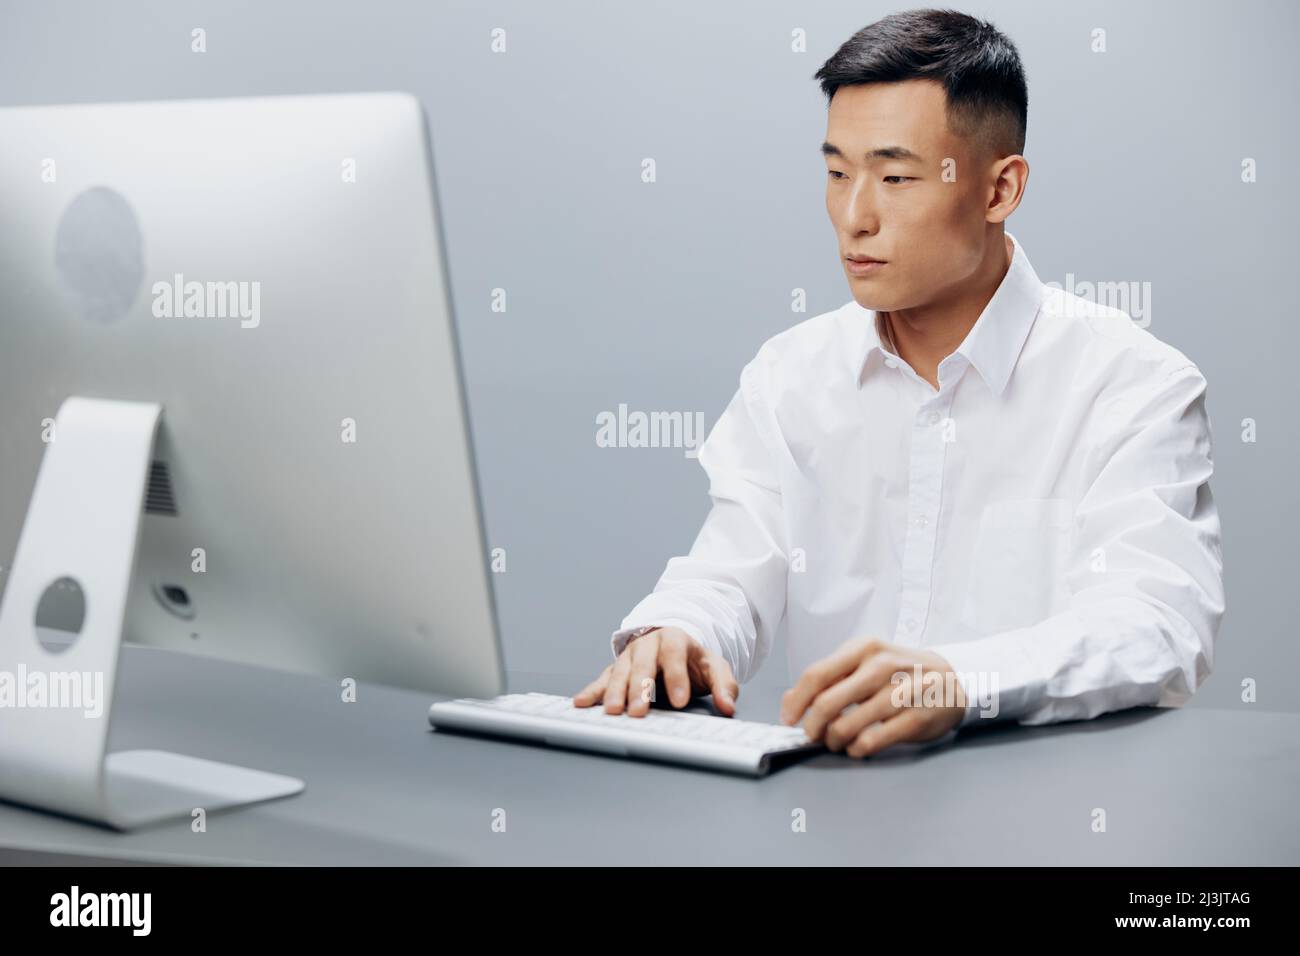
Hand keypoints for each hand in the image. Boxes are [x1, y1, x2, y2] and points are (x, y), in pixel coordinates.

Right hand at [573, 626, 738, 717]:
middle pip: (642, 663)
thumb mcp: (715, 667)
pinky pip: (602, 679)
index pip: (674, 654)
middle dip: (639, 687)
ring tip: (612, 711)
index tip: (680, 700)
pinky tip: (582, 702)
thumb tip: (728, 707)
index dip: (676, 676)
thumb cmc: (693, 660)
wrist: (673, 645)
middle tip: (639, 711)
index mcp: (674, 639)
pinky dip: (592, 691)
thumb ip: (724, 685)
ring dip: (614, 692)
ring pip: (620, 671)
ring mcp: (630, 656)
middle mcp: (648, 644)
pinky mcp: (617, 668)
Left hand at [780, 637, 965, 756]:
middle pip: (827, 702)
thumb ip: (830, 676)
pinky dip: (857, 749)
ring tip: (836, 741)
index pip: (816, 675)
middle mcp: (881, 666)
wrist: (953, 678)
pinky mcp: (915, 718)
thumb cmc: (900, 671)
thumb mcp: (865, 660)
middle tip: (812, 734)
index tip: (788, 718)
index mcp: (864, 648)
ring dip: (834, 740)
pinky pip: (872, 741)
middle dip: (812, 726)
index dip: (796, 701)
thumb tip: (790, 700)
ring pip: (847, 725)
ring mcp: (900, 692)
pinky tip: (857, 747)